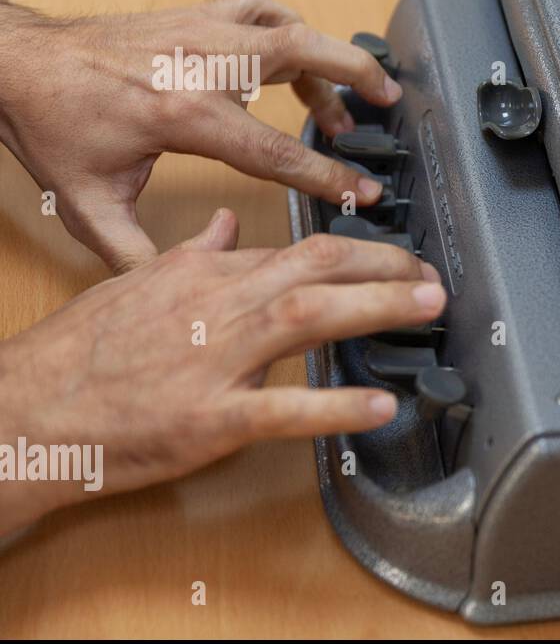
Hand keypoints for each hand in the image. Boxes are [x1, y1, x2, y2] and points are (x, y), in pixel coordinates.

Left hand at [0, 0, 401, 272]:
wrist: (16, 65)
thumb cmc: (53, 126)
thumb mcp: (87, 203)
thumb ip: (135, 253)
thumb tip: (178, 287)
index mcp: (185, 114)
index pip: (276, 150)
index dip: (328, 177)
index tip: (364, 193)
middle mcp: (202, 63)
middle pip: (303, 56)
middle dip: (355, 78)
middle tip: (390, 102)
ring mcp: (200, 31)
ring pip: (288, 26)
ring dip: (329, 55)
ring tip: (356, 89)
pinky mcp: (192, 16)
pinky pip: (258, 9)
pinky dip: (288, 25)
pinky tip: (298, 51)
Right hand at [0, 210, 444, 536]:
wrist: (26, 411)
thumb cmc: (78, 352)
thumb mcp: (136, 283)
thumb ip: (194, 254)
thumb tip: (228, 225)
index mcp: (205, 274)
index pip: (300, 247)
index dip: (360, 250)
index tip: (398, 256)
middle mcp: (217, 305)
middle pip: (317, 267)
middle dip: (384, 266)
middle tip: (434, 276)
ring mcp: (214, 360)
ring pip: (308, 317)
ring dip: (377, 308)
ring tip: (428, 307)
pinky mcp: (205, 418)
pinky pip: (281, 410)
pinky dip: (334, 408)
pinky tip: (379, 406)